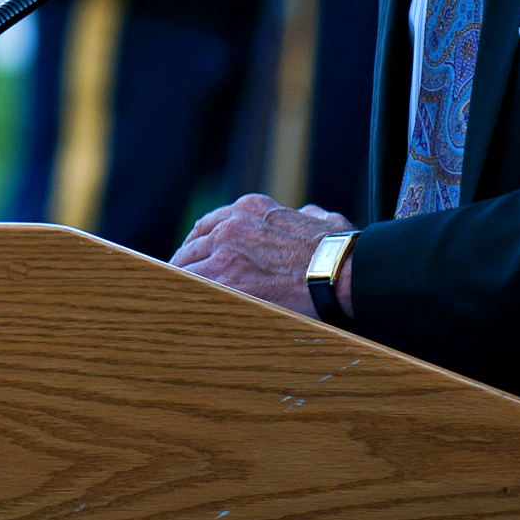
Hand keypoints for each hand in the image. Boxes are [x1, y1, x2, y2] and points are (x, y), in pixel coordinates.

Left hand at [172, 193, 354, 318]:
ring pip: (186, 266)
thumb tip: (309, 214)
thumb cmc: (339, 250)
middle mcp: (232, 225)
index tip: (199, 257)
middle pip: (193, 245)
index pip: (210, 224)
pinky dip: (185, 297)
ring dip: (184, 282)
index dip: (201, 243)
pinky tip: (184, 310)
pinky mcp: (224, 279)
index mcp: (252, 209)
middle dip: (189, 264)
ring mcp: (224, 251)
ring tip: (180, 300)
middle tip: (183, 283)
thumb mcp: (322, 219)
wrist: (340, 272)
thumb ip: (308, 215)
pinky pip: (190, 287)